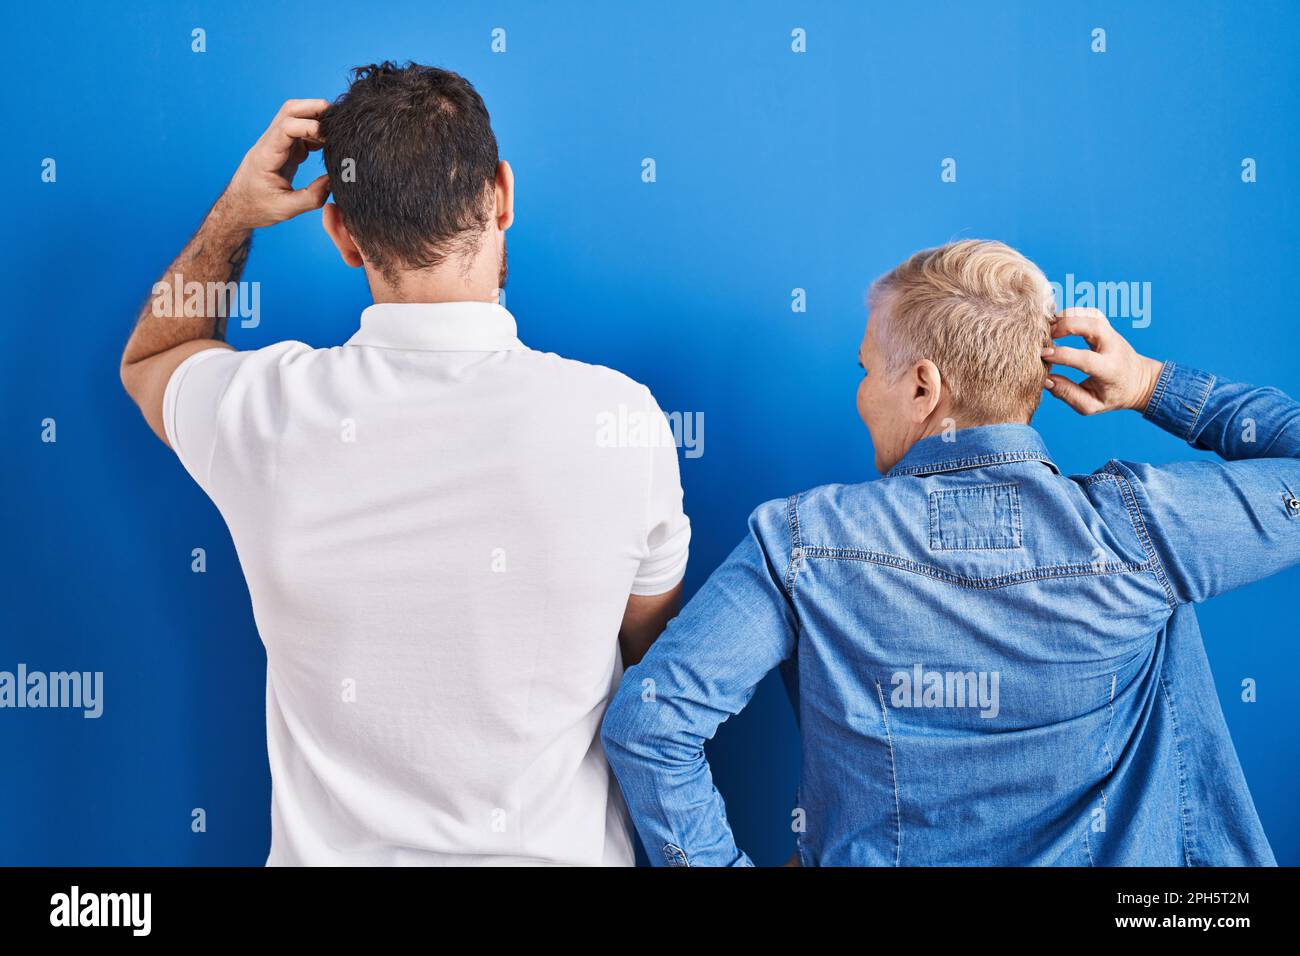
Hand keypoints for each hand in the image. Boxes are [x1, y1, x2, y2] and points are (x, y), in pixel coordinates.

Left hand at [218, 99, 330, 229]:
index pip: (286, 126)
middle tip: (338, 119)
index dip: (309, 126)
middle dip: (314, 108)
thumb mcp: (286, 209)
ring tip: (336, 133)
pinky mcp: (284, 149)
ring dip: (316, 117)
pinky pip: (300, 130)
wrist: (239, 207)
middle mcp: (270, 143)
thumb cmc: (258, 208)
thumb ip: (312, 197)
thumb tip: (334, 181)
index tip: (329, 137)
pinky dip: (316, 131)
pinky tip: (328, 144)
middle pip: (290, 110)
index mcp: (266, 155)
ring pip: (295, 116)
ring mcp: (276, 143)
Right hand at [1042, 308, 1163, 414]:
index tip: (1043, 355)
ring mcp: (1111, 333)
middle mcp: (1112, 346)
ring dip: (1067, 316)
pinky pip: (1091, 312)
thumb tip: (1047, 380)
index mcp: (1110, 369)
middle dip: (1065, 326)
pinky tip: (1060, 322)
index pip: (1085, 358)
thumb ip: (1068, 394)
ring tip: (1049, 328)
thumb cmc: (1113, 395)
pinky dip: (1073, 313)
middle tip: (1046, 336)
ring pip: (1091, 314)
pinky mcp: (1107, 327)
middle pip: (1091, 325)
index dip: (1062, 355)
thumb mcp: (1091, 405)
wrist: (1139, 381)